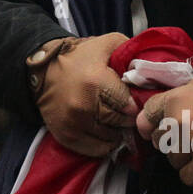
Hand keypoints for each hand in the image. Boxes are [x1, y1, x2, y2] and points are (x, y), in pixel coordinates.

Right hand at [32, 33, 136, 157]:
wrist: (42, 71)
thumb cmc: (78, 57)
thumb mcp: (105, 44)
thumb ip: (130, 51)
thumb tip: (150, 67)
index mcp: (95, 82)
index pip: (128, 105)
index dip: (135, 105)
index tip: (135, 102)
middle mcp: (84, 106)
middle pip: (120, 123)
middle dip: (128, 119)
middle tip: (128, 114)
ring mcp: (74, 124)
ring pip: (110, 138)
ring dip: (118, 133)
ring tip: (117, 123)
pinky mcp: (66, 136)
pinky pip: (95, 150)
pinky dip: (105, 144)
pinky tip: (107, 133)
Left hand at [137, 74, 192, 185]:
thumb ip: (177, 98)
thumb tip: (144, 122)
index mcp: (177, 100)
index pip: (148, 115)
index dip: (153, 124)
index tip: (158, 130)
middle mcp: (179, 122)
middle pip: (159, 141)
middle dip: (173, 142)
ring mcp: (191, 145)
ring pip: (173, 160)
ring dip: (187, 158)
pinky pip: (186, 176)